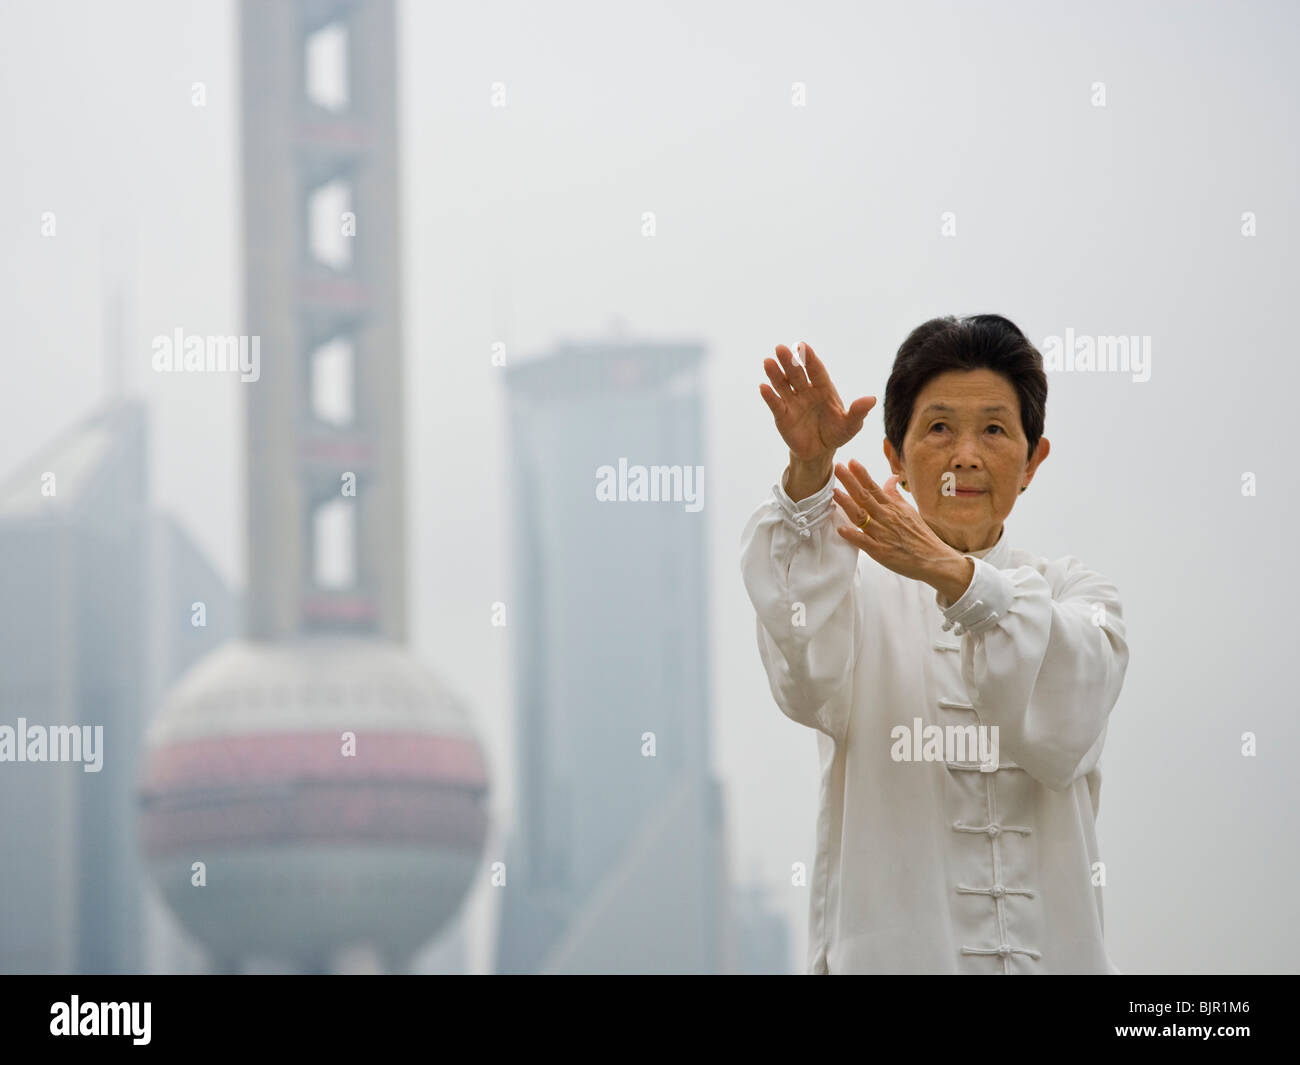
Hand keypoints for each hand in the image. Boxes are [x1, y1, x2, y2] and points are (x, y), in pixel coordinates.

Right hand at [759, 342, 875, 461]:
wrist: (819, 452)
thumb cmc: (836, 433)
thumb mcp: (850, 425)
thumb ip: (858, 412)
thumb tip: (871, 399)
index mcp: (823, 388)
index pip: (816, 370)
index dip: (809, 358)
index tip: (802, 346)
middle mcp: (806, 391)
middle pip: (796, 374)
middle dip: (789, 362)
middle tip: (780, 348)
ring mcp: (793, 402)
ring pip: (783, 385)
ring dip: (775, 374)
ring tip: (768, 362)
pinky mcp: (782, 416)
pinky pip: (776, 404)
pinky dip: (769, 396)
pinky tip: (763, 387)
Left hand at [832, 458, 968, 589]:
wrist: (933, 559)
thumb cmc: (920, 535)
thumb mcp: (909, 510)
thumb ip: (895, 495)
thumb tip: (891, 477)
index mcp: (892, 507)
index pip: (874, 487)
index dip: (861, 474)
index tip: (851, 462)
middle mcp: (886, 517)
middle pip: (865, 497)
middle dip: (850, 481)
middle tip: (838, 467)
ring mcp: (883, 534)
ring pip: (862, 516)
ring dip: (847, 504)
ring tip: (835, 492)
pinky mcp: (881, 551)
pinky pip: (864, 542)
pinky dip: (853, 535)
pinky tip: (841, 529)